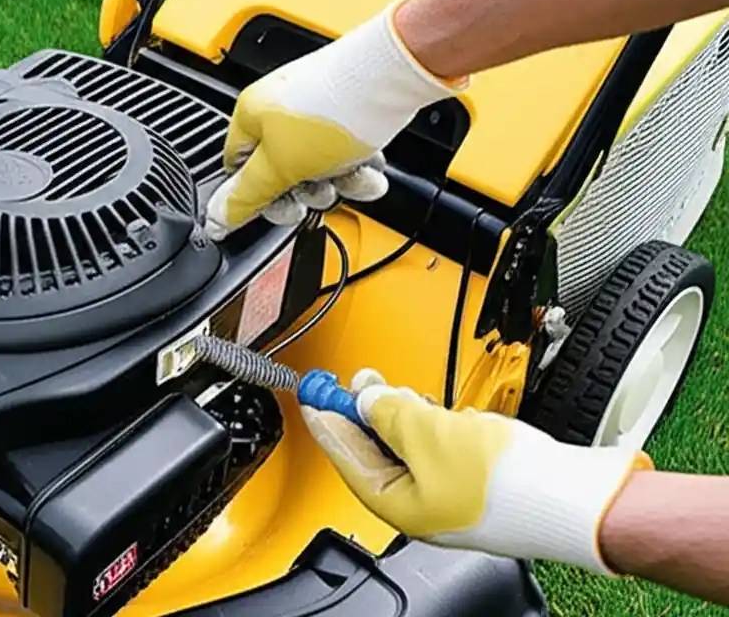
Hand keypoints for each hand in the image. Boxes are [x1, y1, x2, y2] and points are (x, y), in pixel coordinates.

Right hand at [203, 1, 463, 240]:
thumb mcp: (281, 167)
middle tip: (321, 191)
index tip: (282, 208)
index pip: (238, 169)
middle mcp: (280, 110)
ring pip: (319, 166)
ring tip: (354, 175)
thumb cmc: (335, 108)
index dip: (259, 195)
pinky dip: (359, 165)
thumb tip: (215, 218)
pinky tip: (369, 166)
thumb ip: (247, 196)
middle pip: (283, 172)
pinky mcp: (346, 110)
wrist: (393, 75)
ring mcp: (314, 109)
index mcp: (252, 116)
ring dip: (341, 181)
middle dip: (308, 190)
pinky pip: (345, 151)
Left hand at [302, 371, 652, 572]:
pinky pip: (443, 449)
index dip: (329, 420)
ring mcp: (451, 496)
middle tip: (361, 382)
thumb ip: (388, 412)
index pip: (346, 458)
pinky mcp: (480, 482)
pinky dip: (437, 426)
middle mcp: (422, 506)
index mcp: (398, 506)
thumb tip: (367, 399)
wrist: (576, 497)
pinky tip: (443, 411)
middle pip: (377, 452)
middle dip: (369, 413)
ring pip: (412, 448)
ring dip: (405, 416)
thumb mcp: (429, 434)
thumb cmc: (508, 484)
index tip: (314, 395)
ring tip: (403, 392)